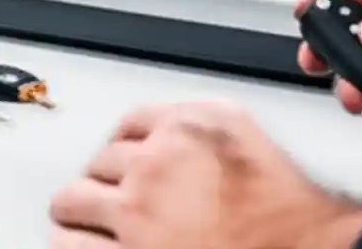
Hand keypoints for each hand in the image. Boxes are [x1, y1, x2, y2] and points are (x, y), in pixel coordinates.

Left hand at [48, 101, 361, 248]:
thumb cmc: (290, 215)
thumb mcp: (245, 137)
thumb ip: (198, 127)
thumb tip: (161, 135)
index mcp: (190, 124)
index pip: (128, 124)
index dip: (124, 150)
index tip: (121, 165)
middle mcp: (160, 160)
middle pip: (97, 161)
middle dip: (105, 183)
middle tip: (113, 203)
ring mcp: (140, 210)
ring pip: (71, 201)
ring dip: (80, 214)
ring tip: (89, 227)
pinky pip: (71, 245)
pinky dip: (75, 246)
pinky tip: (87, 248)